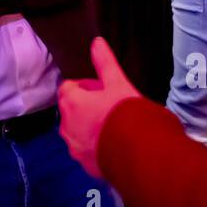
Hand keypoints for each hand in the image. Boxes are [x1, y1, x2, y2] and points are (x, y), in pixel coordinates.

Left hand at [58, 37, 141, 178]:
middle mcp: (67, 126)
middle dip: (85, 106)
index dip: (84, 86)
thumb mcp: (119, 84)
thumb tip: (96, 42)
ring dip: (88, 126)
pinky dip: (95, 145)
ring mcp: (74, 147)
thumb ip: (105, 63)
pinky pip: (85, 150)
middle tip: (110, 105)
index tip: (102, 89)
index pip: (68, 88)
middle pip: (70, 110)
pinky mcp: (85, 165)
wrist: (140, 155)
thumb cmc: (127, 115)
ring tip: (113, 126)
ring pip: (76, 131)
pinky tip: (114, 144)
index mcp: (72, 103)